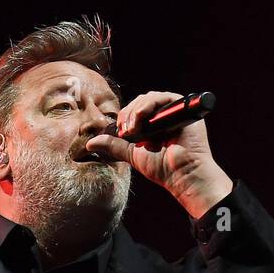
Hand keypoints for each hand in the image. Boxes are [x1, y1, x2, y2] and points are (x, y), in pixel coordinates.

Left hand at [85, 89, 233, 218]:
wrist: (182, 175)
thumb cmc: (162, 168)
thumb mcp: (132, 154)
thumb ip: (114, 145)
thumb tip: (90, 143)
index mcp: (153, 124)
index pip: (134, 110)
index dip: (124, 117)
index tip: (120, 132)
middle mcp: (164, 115)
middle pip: (140, 102)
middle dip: (128, 114)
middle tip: (125, 132)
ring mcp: (174, 110)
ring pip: (149, 98)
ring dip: (136, 111)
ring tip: (133, 129)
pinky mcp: (183, 108)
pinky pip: (163, 97)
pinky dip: (148, 106)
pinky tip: (141, 119)